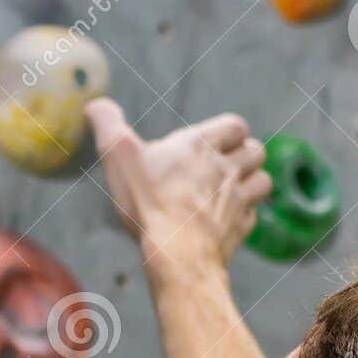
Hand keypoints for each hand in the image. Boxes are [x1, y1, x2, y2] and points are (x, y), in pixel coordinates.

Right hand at [85, 98, 269, 268]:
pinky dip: (242, 216)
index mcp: (202, 146)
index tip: (212, 142)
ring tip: (231, 190)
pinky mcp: (239, 230)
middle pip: (256, 151)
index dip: (228, 132)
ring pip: (263, 182)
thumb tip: (94, 104)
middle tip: (223, 165)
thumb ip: (108, 125)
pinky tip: (224, 220)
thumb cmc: (149, 202)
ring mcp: (237, 200)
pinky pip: (251, 217)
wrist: (176, 252)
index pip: (235, 125)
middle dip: (244, 155)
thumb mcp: (119, 156)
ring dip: (251, 183)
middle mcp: (226, 169)